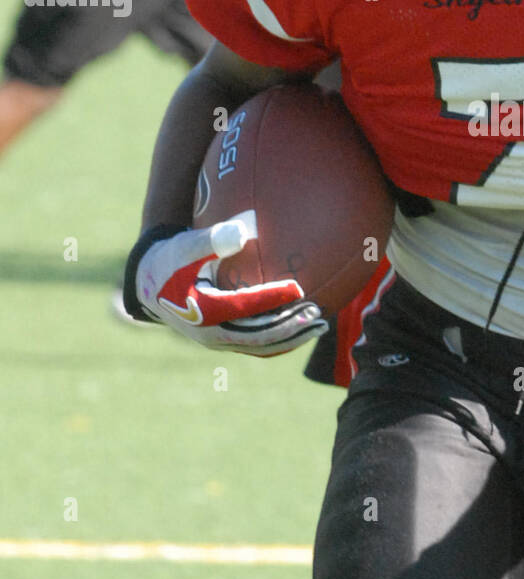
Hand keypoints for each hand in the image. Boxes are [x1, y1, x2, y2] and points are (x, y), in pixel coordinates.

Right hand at [124, 213, 327, 356]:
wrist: (148, 283)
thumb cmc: (171, 259)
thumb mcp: (186, 246)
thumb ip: (212, 239)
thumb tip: (243, 232)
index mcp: (205, 312)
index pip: (246, 308)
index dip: (274, 299)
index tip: (300, 288)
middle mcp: (213, 334)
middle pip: (260, 338)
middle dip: (291, 329)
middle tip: (319, 315)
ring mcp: (219, 341)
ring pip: (261, 346)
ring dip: (291, 338)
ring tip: (320, 325)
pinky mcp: (224, 341)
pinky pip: (257, 344)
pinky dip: (280, 338)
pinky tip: (302, 325)